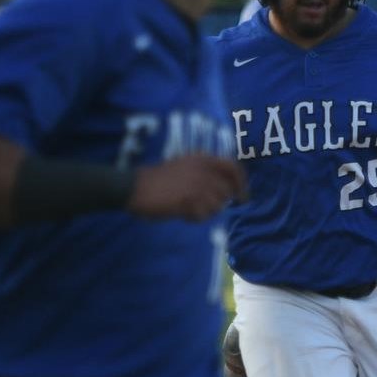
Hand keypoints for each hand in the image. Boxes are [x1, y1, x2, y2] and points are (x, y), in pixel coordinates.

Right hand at [128, 156, 245, 221]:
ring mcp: (197, 185)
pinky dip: (195, 218)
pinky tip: (182, 213)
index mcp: (202, 158)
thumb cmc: (157, 179)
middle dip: (219, 202)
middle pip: (227, 191)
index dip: (241, 183)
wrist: (134, 187)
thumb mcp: (184, 166)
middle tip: (203, 207)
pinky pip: (203, 215)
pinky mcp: (189, 201)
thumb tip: (227, 189)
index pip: (233, 168)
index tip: (242, 196)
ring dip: (205, 211)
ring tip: (188, 209)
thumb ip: (205, 173)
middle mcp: (203, 169)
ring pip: (217, 206)